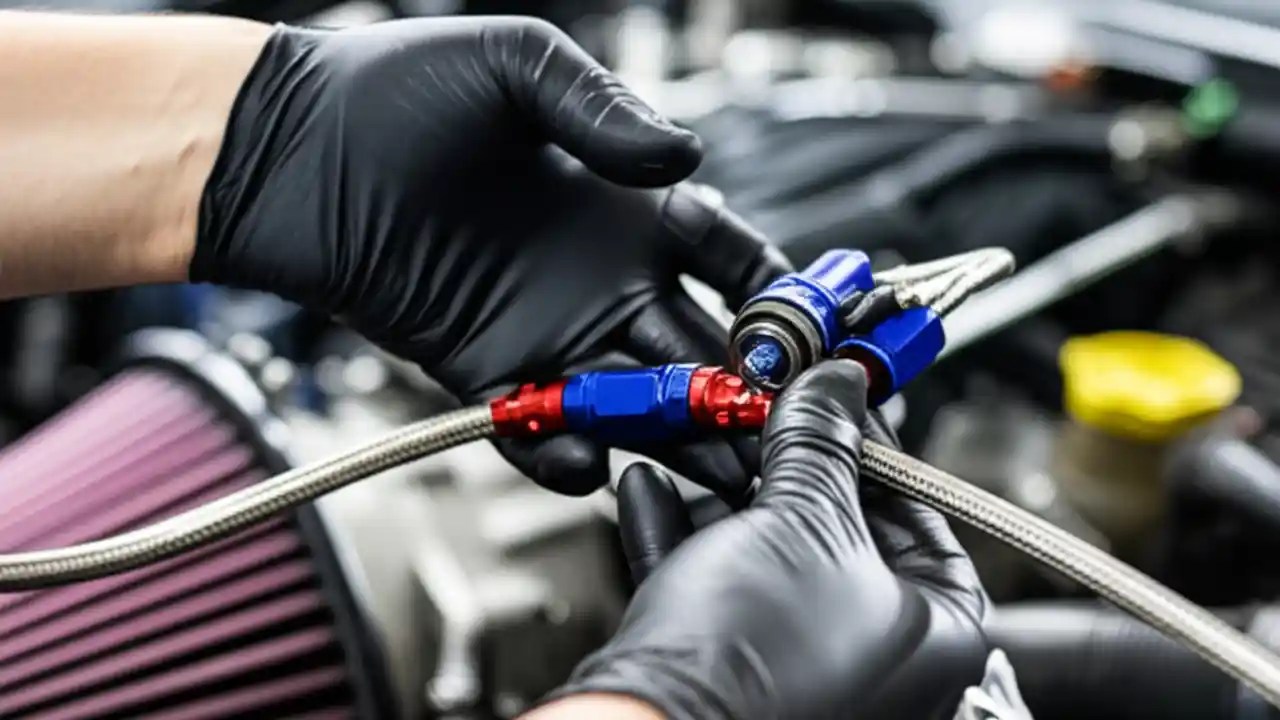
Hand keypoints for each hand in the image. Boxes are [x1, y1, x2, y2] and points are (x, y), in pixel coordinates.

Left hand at [192, 18, 789, 501]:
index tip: (806, 325)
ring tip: (719, 471)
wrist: (292, 150)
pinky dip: (564, 451)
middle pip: (696, 348)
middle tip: (783, 428)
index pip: (727, 257)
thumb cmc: (397, 90)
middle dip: (743, 391)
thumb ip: (605, 110)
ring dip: (676, 437)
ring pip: (634, 399)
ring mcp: (545, 328)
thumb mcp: (517, 66)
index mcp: (624, 207)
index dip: (773, 292)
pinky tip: (587, 461)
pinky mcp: (484, 369)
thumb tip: (689, 154)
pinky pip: (538, 426)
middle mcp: (599, 275)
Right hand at [547, 361, 988, 718]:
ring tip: (693, 430)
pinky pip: (709, 581)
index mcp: (933, 630)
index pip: (922, 514)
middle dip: (779, 456)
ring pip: (761, 547)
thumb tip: (835, 386)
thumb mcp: (803, 519)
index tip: (836, 400)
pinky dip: (680, 529)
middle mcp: (874, 652)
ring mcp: (797, 661)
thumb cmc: (759, 663)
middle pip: (833, 523)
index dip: (874, 446)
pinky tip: (650, 483)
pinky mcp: (727, 665)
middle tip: (757, 403)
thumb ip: (820, 440)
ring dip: (718, 483)